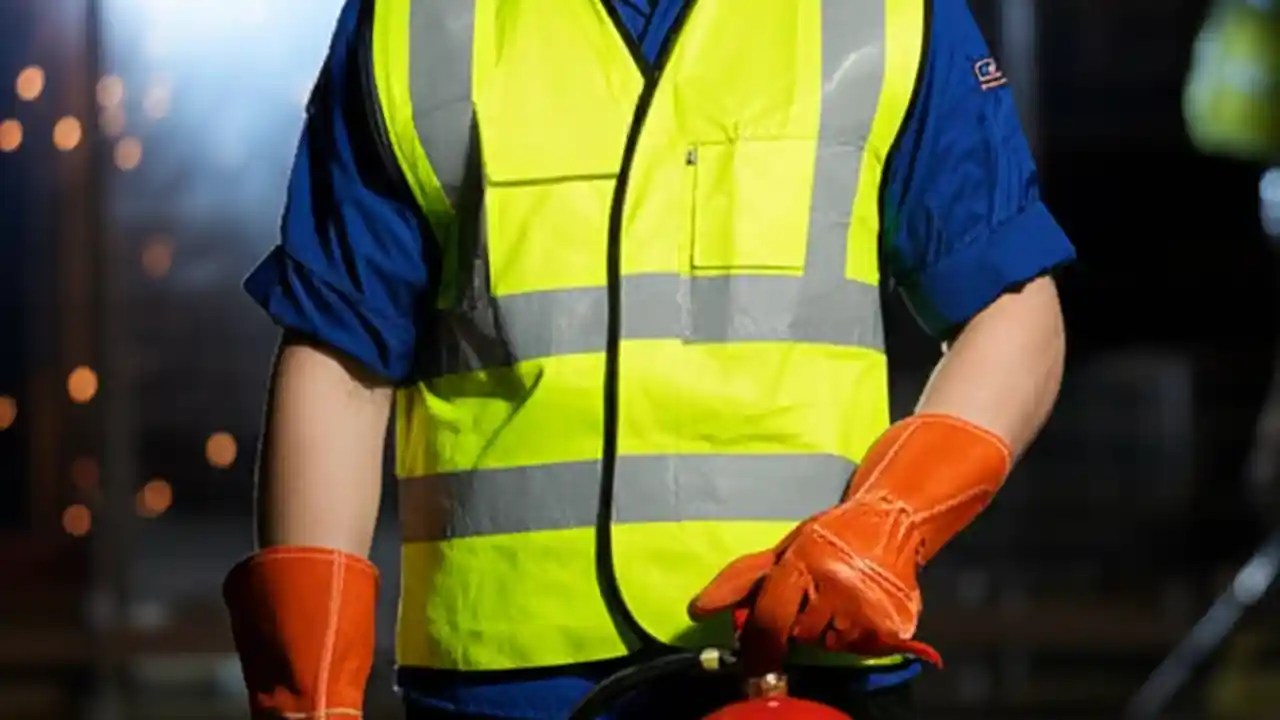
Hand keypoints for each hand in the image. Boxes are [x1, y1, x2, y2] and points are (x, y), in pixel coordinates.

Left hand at [688, 414, 1010, 672]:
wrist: (892, 522)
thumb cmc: (829, 536)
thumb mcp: (783, 548)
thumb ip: (741, 581)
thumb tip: (697, 610)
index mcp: (805, 562)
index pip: (771, 618)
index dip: (758, 644)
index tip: (753, 662)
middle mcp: (837, 586)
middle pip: (798, 635)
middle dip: (797, 624)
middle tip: (812, 598)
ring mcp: (867, 608)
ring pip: (827, 645)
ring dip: (825, 631)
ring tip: (837, 600)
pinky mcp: (893, 627)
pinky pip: (857, 650)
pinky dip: (853, 637)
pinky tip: (858, 609)